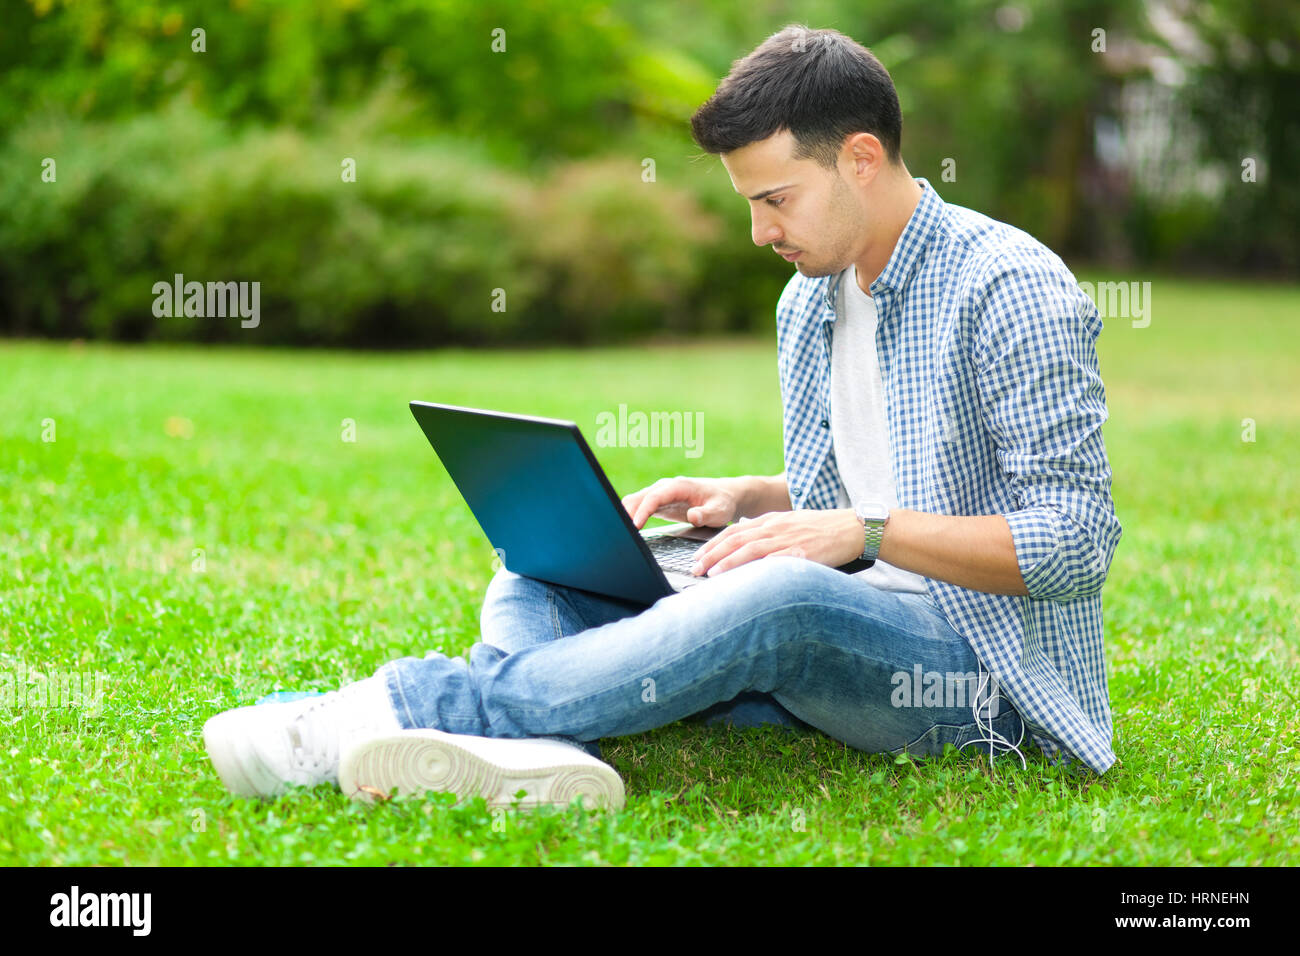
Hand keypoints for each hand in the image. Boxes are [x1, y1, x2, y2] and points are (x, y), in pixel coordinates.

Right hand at [621, 476, 740, 529]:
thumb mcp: (720, 510)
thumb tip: (693, 516)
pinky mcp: (658, 503)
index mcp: (678, 486)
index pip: (654, 497)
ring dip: (626, 514)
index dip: (643, 510)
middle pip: (639, 497)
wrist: (722, 496)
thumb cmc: (721, 502)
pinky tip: (626, 529)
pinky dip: (630, 516)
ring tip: (620, 532)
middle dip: (627, 513)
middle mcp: (665, 487)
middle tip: (621, 532)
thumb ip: (707, 514)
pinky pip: (638, 507)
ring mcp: (660, 494)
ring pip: (635, 501)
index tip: (635, 525)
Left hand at [690, 509, 862, 576]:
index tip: (698, 556)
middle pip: (734, 539)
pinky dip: (751, 567)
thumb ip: (769, 533)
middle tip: (694, 567)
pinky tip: (740, 575)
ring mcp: (785, 539)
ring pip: (748, 548)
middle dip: (711, 554)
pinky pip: (771, 560)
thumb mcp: (791, 524)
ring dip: (725, 561)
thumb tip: (748, 545)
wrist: (852, 527)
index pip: (733, 531)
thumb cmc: (823, 529)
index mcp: (770, 520)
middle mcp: (773, 527)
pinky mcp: (799, 552)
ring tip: (709, 573)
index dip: (713, 544)